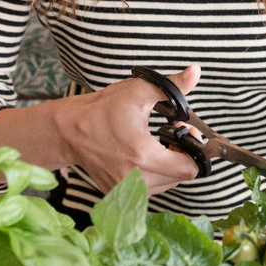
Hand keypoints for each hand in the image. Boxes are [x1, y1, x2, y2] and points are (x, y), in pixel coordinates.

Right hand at [53, 64, 202, 195]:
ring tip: (157, 145)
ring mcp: (125, 190)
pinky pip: (150, 190)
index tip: (182, 132)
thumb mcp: (138, 91)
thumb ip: (172, 86)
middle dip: (182, 156)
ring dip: (169, 167)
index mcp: (143, 155)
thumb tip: (195, 72)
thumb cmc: (103, 110)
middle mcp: (135, 179)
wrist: (70, 130)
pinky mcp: (117, 193)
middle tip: (171, 135)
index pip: (189, 169)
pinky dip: (154, 175)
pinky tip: (144, 157)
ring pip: (166, 185)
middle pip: (180, 177)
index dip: (193, 150)